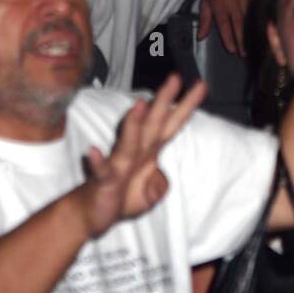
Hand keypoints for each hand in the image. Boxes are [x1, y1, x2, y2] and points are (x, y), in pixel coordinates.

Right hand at [78, 75, 206, 237]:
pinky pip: (101, 172)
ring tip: (138, 104)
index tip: (202, 86)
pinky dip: (97, 162)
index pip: (171, 125)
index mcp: (148, 153)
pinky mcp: (103, 182)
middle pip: (152, 124)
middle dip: (164, 101)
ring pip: (128, 142)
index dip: (186, 106)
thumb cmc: (120, 198)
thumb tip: (163, 173)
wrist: (91, 215)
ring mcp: (118, 165)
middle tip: (175, 77)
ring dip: (133, 124)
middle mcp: (134, 153)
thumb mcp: (149, 194)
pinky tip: (92, 152)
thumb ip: (160, 182)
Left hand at [197, 0, 252, 55]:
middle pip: (238, 24)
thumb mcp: (204, 2)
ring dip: (249, 32)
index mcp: (219, 4)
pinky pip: (255, 8)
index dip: (228, 38)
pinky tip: (258, 29)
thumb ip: (204, 21)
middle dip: (241, 40)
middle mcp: (232, 0)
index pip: (224, 25)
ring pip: (248, 17)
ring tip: (251, 45)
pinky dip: (256, 20)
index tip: (232, 50)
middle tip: (243, 54)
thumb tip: (200, 38)